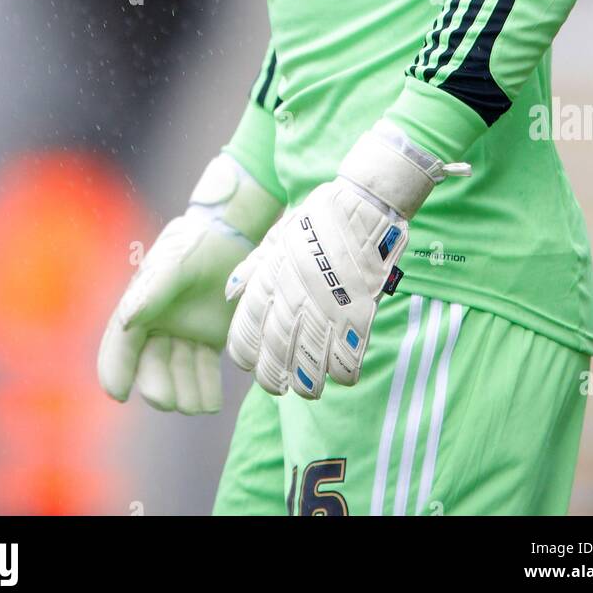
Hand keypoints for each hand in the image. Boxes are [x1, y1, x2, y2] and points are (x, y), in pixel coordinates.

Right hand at [97, 155, 282, 413]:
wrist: (232, 236)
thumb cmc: (196, 245)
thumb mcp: (174, 264)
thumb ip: (151, 292)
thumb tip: (127, 321)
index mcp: (140, 307)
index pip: (121, 344)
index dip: (115, 368)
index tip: (117, 394)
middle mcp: (158, 326)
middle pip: (150, 365)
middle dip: (157, 386)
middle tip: (169, 402)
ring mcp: (184, 334)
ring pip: (178, 373)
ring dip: (184, 393)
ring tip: (198, 406)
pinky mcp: (208, 339)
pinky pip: (203, 370)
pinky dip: (206, 388)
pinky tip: (212, 402)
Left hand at [225, 119, 470, 400]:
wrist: (363, 202)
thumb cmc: (319, 216)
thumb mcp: (277, 235)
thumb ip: (253, 267)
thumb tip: (228, 293)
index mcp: (270, 278)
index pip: (245, 332)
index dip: (247, 355)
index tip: (253, 364)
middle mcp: (293, 296)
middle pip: (275, 355)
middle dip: (274, 379)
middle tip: (280, 388)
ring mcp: (326, 306)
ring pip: (310, 363)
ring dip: (309, 384)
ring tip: (311, 390)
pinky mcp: (358, 311)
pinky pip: (348, 356)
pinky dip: (344, 372)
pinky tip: (343, 375)